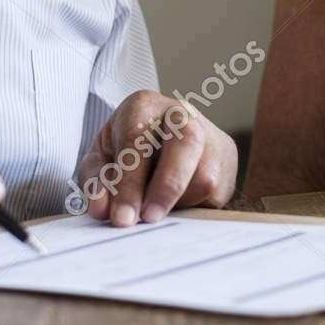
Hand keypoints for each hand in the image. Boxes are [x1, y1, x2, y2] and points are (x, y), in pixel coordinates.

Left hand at [75, 90, 236, 224]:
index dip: (130, 184)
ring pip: (205, 175)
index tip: (123, 218)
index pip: (138, 142)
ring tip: (157, 207)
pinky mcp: (228, 156)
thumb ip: (96, 181)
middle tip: (149, 218)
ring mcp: (210, 133)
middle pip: (186, 142)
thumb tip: (103, 208)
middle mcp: (181, 113)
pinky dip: (194, 206)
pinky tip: (176, 202)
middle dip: (167, 185)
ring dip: (179, 202)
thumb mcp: (100, 159)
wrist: (156, 137)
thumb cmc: (124, 149)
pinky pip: (217, 192)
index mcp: (144, 106)